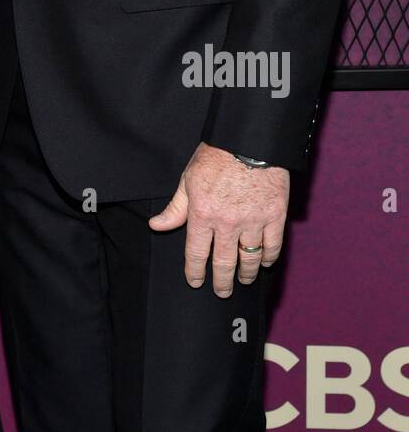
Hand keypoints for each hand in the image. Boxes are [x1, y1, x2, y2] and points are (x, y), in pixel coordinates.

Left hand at [147, 142, 288, 295]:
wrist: (249, 139)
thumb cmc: (216, 156)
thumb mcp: (188, 179)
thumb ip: (176, 207)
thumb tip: (157, 225)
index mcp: (202, 214)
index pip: (196, 253)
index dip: (194, 272)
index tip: (195, 282)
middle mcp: (227, 223)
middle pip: (223, 263)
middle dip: (221, 282)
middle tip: (221, 292)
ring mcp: (253, 221)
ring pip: (249, 258)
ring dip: (246, 274)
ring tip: (244, 281)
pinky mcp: (274, 215)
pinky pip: (272, 245)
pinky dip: (269, 257)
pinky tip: (265, 262)